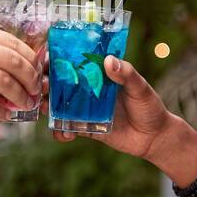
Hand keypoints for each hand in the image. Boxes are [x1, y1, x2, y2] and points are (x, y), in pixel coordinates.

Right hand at [0, 23, 40, 115]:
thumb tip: (11, 66)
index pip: (12, 41)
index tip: (37, 68)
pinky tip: (6, 115)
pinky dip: (1, 111)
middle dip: (31, 78)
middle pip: (16, 61)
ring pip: (8, 82)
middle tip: (36, 89)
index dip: (30, 57)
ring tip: (26, 104)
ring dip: (21, 96)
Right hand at [42, 52, 171, 159]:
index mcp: (98, 73)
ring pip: (57, 105)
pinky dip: (60, 131)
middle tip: (42, 86)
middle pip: (59, 83)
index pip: (73, 61)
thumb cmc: (150, 106)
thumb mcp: (140, 87)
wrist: (154, 137)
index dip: (56, 59)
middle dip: (45, 83)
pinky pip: (66, 128)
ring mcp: (84, 109)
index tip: (45, 59)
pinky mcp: (85, 128)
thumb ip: (126, 74)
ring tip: (44, 108)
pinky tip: (65, 134)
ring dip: (46, 106)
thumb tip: (108, 61)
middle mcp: (87, 89)